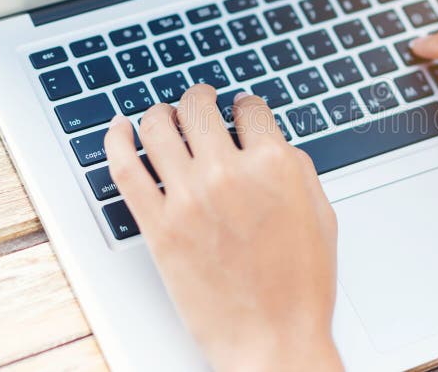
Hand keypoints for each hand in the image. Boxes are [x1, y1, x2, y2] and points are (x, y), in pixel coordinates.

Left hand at [104, 85, 340, 371]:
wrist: (273, 339)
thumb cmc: (301, 287)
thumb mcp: (322, 215)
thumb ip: (298, 169)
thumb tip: (275, 143)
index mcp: (275, 165)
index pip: (250, 108)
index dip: (245, 105)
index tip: (240, 110)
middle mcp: (229, 173)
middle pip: (200, 108)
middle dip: (201, 98)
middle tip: (200, 101)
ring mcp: (188, 198)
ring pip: (158, 127)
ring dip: (161, 112)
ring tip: (164, 115)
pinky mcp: (158, 226)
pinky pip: (124, 169)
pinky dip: (115, 140)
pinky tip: (118, 127)